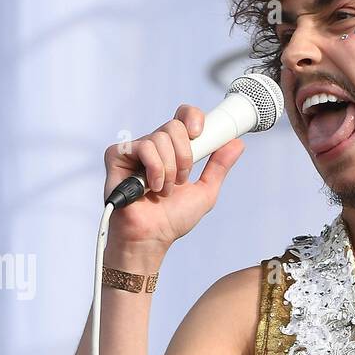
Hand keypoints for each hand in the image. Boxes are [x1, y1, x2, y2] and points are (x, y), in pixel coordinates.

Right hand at [102, 104, 245, 251]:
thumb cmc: (172, 219)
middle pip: (175, 126)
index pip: (183, 117)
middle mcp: (155, 146)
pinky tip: (150, 187)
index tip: (200, 134)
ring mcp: (136, 150)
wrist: (152, 237)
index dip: (193, 118)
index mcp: (174, 150)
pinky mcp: (117, 155)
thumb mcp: (205, 191)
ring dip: (169, 171)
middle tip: (182, 180)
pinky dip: (155, 170)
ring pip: (160, 138)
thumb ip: (218, 166)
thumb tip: (236, 144)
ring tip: (164, 190)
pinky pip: (144, 147)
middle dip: (185, 157)